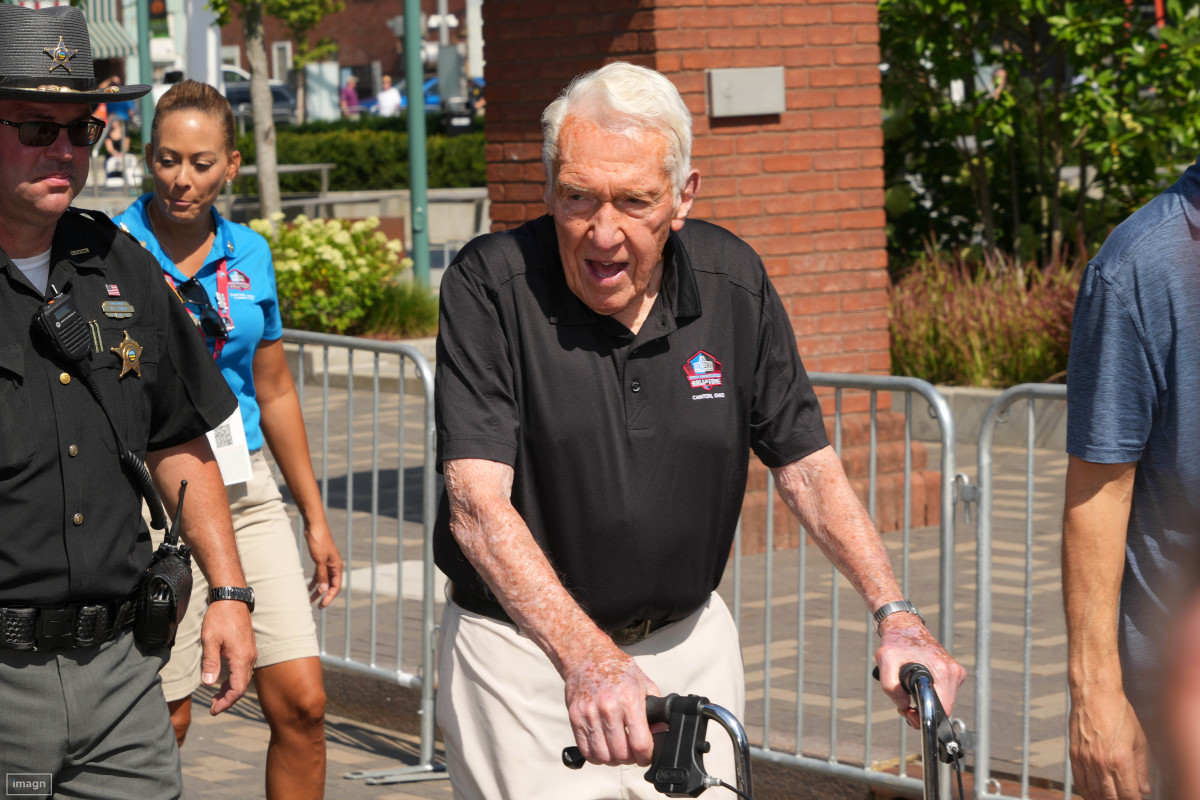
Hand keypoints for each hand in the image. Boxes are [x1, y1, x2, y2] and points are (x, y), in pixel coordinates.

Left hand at [198, 598, 256, 714]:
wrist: (232, 599)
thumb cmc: (220, 618)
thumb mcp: (210, 640)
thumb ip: (210, 663)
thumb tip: (209, 684)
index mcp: (241, 658)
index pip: (237, 689)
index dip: (226, 702)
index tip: (213, 710)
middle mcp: (249, 657)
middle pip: (242, 686)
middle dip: (227, 699)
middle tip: (212, 707)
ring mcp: (251, 652)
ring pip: (244, 678)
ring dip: (231, 690)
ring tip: (216, 696)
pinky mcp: (248, 648)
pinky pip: (244, 670)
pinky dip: (234, 680)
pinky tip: (223, 680)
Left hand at [304, 520, 342, 607]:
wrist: (314, 526)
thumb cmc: (318, 541)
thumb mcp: (319, 560)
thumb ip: (322, 575)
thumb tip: (324, 590)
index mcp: (337, 566)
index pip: (336, 586)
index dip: (329, 597)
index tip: (322, 606)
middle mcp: (334, 566)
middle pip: (330, 585)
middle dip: (323, 596)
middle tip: (316, 606)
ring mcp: (327, 562)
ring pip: (324, 580)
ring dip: (318, 590)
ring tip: (310, 599)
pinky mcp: (321, 559)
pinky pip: (319, 574)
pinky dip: (315, 581)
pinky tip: (308, 587)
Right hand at [564, 645, 660, 766]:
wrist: (587, 656)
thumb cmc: (618, 670)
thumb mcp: (644, 684)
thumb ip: (656, 709)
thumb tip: (662, 732)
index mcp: (629, 699)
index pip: (640, 743)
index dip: (646, 757)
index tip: (647, 756)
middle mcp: (608, 707)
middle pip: (621, 754)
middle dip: (631, 759)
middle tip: (633, 753)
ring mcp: (589, 713)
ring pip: (603, 756)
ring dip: (613, 760)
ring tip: (618, 751)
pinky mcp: (575, 717)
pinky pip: (586, 750)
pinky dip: (597, 756)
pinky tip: (603, 748)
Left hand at [875, 615, 964, 727]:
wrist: (905, 626)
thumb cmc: (895, 642)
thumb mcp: (885, 661)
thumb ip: (892, 688)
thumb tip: (905, 706)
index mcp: (942, 671)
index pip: (943, 710)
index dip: (924, 716)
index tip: (909, 711)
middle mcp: (953, 671)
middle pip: (944, 707)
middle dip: (923, 709)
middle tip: (905, 701)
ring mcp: (956, 671)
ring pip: (944, 701)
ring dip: (927, 700)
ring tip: (909, 688)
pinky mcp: (954, 671)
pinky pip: (945, 692)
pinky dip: (932, 692)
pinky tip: (918, 682)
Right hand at [1068, 689, 1149, 799]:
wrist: (1094, 694)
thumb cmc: (1119, 713)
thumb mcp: (1139, 740)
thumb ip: (1141, 768)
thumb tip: (1144, 789)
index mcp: (1121, 759)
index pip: (1128, 795)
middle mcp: (1101, 762)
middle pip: (1110, 797)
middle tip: (1124, 798)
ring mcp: (1085, 759)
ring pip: (1093, 792)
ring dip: (1102, 799)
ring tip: (1110, 799)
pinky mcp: (1074, 754)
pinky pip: (1078, 781)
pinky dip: (1086, 791)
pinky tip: (1092, 794)